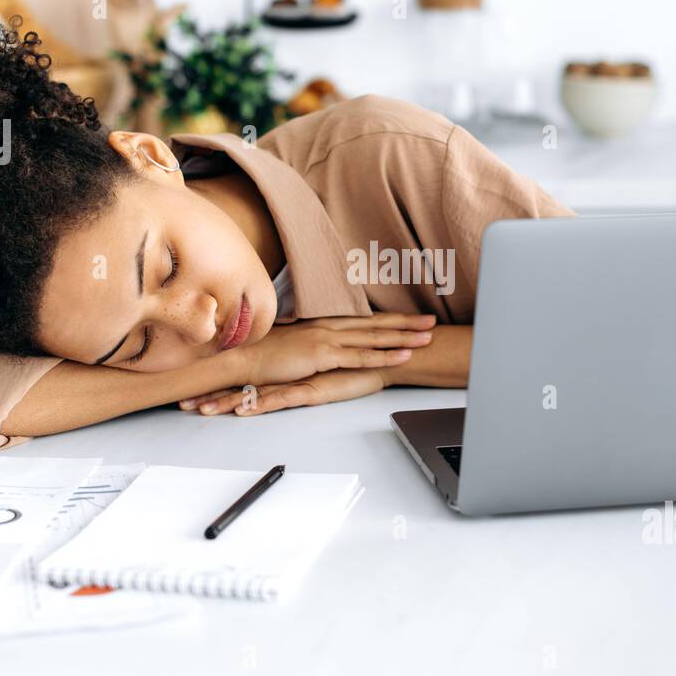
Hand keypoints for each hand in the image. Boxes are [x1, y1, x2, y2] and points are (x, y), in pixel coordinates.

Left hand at [182, 367, 388, 416]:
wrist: (381, 353)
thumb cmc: (351, 358)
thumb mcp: (318, 361)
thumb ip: (298, 362)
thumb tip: (282, 365)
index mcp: (282, 364)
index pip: (242, 374)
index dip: (214, 380)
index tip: (189, 389)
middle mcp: (283, 370)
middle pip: (239, 383)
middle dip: (208, 394)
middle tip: (179, 404)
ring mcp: (295, 379)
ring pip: (253, 393)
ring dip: (226, 402)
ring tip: (201, 412)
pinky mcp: (311, 389)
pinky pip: (281, 399)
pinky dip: (260, 406)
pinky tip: (243, 411)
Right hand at [235, 312, 435, 386]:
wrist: (243, 356)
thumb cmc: (266, 353)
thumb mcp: (297, 344)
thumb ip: (317, 344)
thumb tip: (331, 348)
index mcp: (325, 324)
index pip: (365, 320)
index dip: (391, 319)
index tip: (413, 318)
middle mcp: (330, 327)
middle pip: (375, 324)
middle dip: (406, 324)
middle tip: (432, 323)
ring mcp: (327, 339)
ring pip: (373, 338)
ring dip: (402, 338)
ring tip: (427, 338)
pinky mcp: (322, 355)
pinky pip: (359, 357)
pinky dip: (383, 356)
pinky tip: (401, 356)